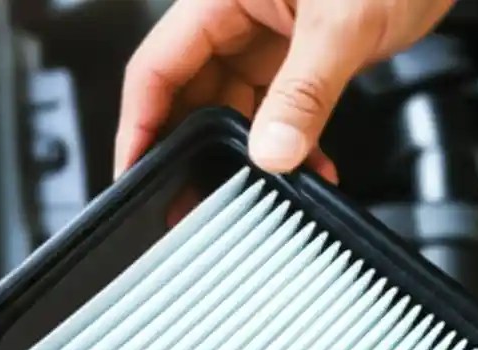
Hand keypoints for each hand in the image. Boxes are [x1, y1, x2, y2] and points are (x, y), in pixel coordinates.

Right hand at [114, 0, 455, 179]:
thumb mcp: (341, 26)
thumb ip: (305, 92)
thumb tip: (272, 151)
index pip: (157, 67)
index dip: (140, 123)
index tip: (135, 172)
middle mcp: (238, 15)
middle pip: (194, 93)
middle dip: (195, 150)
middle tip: (192, 202)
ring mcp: (272, 36)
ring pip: (240, 106)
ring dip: (251, 154)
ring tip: (253, 197)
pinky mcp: (307, 53)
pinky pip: (284, 106)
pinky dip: (295, 142)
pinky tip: (310, 171)